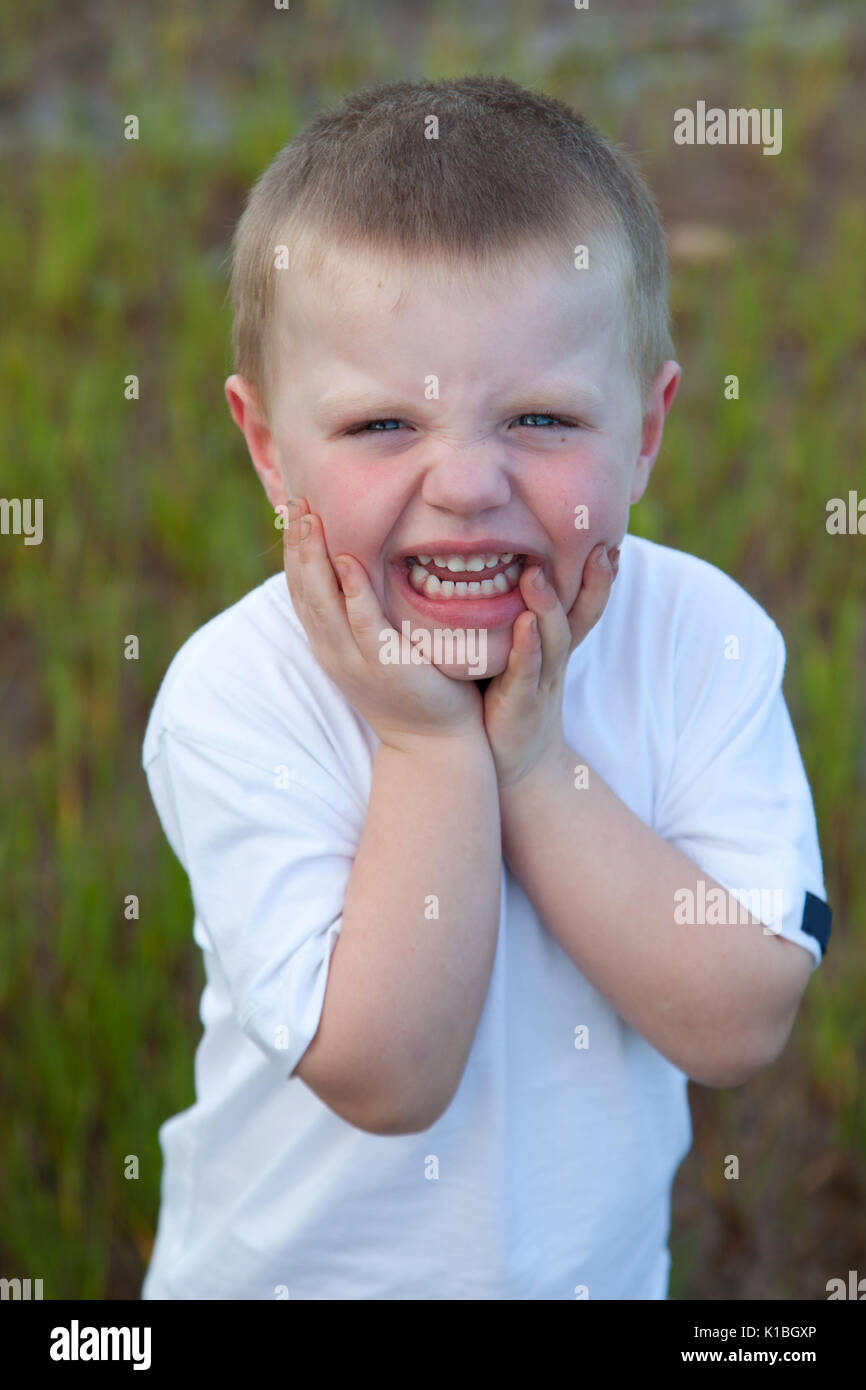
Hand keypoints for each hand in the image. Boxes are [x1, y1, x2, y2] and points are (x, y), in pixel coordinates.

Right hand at [282, 499, 483, 752]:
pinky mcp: (384, 665)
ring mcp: (355, 660)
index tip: (295, 511)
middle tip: (297, 500)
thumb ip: (366, 616)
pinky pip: (363, 622)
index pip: (301, 591)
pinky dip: (353, 591)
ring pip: (324, 602)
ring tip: (312, 518)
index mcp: (330, 645)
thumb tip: (359, 575)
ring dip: (316, 558)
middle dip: (298, 544)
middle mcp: (333, 651)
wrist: (433, 743)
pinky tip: (349, 561)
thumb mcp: (378, 650)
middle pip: (304, 590)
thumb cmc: (414, 691)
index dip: (294, 551)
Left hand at [482, 542, 619, 787]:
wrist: (515, 768)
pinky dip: (528, 648)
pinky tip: (524, 627)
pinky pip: (525, 673)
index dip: (600, 578)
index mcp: (557, 646)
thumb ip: (518, 619)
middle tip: (598, 544)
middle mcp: (555, 661)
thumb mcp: (521, 657)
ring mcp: (540, 683)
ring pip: (554, 640)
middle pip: (581, 616)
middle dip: (593, 583)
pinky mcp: (519, 705)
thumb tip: (503, 572)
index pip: (585, 605)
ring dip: (547, 605)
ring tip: (537, 573)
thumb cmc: (509, 703)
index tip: (610, 541)